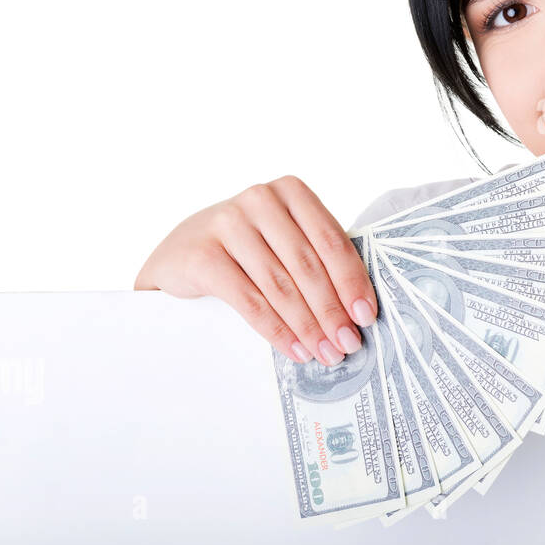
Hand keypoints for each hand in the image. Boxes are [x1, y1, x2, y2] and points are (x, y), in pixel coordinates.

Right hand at [134, 176, 378, 364]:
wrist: (178, 255)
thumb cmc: (246, 249)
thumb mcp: (283, 239)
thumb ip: (317, 258)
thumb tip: (360, 309)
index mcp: (291, 191)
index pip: (331, 240)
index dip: (352, 281)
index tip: (367, 316)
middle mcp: (260, 200)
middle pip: (308, 265)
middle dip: (332, 311)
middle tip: (349, 344)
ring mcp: (228, 223)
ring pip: (280, 286)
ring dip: (308, 326)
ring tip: (325, 353)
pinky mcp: (203, 254)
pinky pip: (249, 301)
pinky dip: (276, 331)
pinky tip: (295, 350)